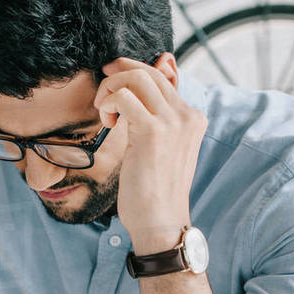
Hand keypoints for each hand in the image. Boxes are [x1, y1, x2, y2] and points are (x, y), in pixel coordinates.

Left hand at [92, 56, 206, 248]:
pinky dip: (108, 103)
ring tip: (104, 112)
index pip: (162, 77)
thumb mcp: (161, 149)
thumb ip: (155, 120)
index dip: (133, 70)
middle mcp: (187, 115)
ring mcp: (172, 122)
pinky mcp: (153, 132)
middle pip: (149, 71)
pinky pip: (123, 97)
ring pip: (137, 78)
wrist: (160, 223)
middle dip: (119, 72)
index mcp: (192, 118)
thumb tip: (136, 95)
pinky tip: (107, 123)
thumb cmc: (155, 192)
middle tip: (101, 88)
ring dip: (111, 88)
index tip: (112, 75)